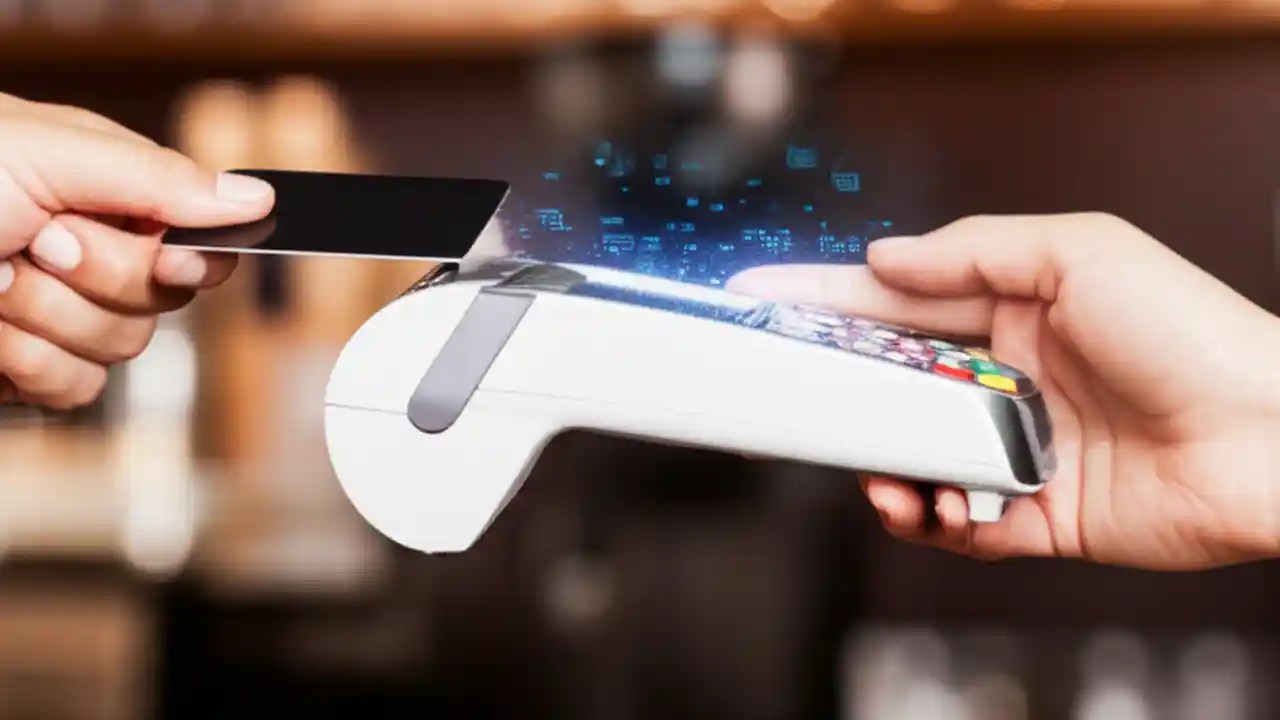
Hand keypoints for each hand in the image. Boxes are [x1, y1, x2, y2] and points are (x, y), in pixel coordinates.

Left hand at [0, 93, 273, 409]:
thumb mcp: (49, 152)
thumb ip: (160, 179)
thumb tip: (256, 198)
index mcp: (108, 194)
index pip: (202, 242)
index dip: (192, 258)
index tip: (165, 254)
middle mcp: (93, 255)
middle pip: (166, 303)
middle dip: (97, 278)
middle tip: (34, 240)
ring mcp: (60, 316)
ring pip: (121, 352)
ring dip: (48, 319)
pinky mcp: (27, 370)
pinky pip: (75, 391)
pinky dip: (26, 365)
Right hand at [727, 213, 1279, 569]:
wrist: (1274, 440)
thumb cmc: (1192, 334)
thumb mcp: (1080, 253)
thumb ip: (973, 253)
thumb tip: (884, 259)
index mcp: (1011, 313)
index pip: (895, 305)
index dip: (822, 302)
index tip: (758, 301)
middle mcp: (1008, 381)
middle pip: (893, 389)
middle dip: (839, 398)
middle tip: (789, 404)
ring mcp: (1021, 450)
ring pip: (917, 463)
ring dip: (884, 470)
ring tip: (884, 476)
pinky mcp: (1041, 515)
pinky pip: (965, 524)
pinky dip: (938, 520)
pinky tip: (936, 507)